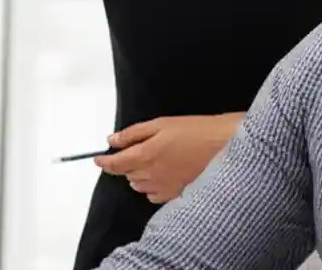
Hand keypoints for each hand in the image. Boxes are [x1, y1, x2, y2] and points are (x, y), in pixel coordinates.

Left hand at [94, 113, 242, 203]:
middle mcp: (150, 176)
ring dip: (138, 175)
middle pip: (126, 175)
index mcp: (144, 156)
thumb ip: (133, 134)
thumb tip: (112, 140)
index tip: (97, 159)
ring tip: (151, 161)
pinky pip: (153, 196)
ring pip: (139, 185)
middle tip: (135, 150)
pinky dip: (151, 187)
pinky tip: (161, 175)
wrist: (224, 147)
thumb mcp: (161, 124)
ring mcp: (163, 188)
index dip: (104, 162)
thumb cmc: (194, 130)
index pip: (115, 164)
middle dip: (124, 164)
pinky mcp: (175, 195)